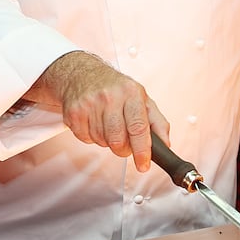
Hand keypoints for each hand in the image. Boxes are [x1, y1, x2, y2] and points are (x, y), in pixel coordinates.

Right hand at [39, 53, 169, 170]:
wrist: (82, 74)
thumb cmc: (116, 88)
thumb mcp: (142, 98)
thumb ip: (157, 122)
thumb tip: (165, 144)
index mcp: (131, 93)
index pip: (138, 127)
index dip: (142, 150)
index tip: (143, 165)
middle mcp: (110, 97)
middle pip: (118, 140)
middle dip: (123, 148)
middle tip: (125, 141)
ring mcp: (90, 104)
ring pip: (102, 141)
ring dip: (107, 140)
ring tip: (108, 124)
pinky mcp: (74, 113)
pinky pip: (86, 139)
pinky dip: (92, 137)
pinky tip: (95, 122)